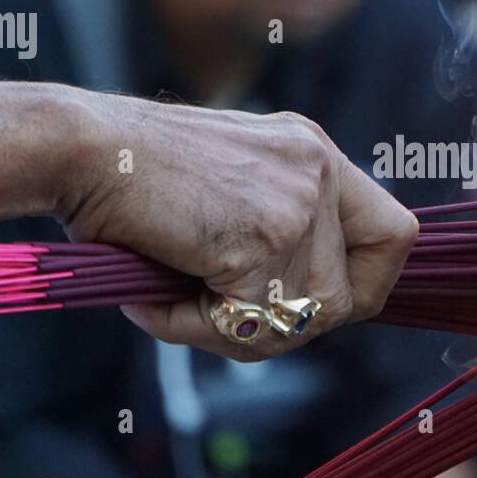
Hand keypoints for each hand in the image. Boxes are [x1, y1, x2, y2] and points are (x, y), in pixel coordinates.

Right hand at [56, 91, 417, 358]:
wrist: (81, 148)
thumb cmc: (134, 178)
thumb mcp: (229, 191)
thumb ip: (277, 234)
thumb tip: (305, 317)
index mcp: (313, 152)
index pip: (396, 233)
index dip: (367, 285)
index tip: (319, 305)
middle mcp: (319, 167)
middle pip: (355, 295)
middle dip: (295, 326)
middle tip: (226, 314)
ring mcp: (297, 202)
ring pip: (302, 320)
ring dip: (234, 329)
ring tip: (174, 295)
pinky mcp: (264, 237)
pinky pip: (248, 325)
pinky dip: (194, 328)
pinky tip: (156, 294)